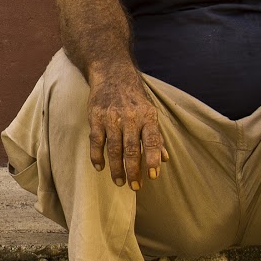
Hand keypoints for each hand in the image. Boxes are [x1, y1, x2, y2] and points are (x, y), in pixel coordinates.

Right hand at [87, 73, 167, 190]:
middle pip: (132, 149)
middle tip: (135, 186)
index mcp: (147, 116)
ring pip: (114, 148)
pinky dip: (97, 156)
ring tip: (120, 182)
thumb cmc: (134, 97)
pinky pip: (96, 140)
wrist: (112, 74)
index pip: (152, 140)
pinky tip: (100, 167)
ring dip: (117, 168)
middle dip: (134, 170)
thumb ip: (156, 136)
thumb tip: (165, 159)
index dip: (153, 159)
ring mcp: (111, 117)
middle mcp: (130, 117)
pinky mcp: (96, 117)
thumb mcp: (149, 112)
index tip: (152, 176)